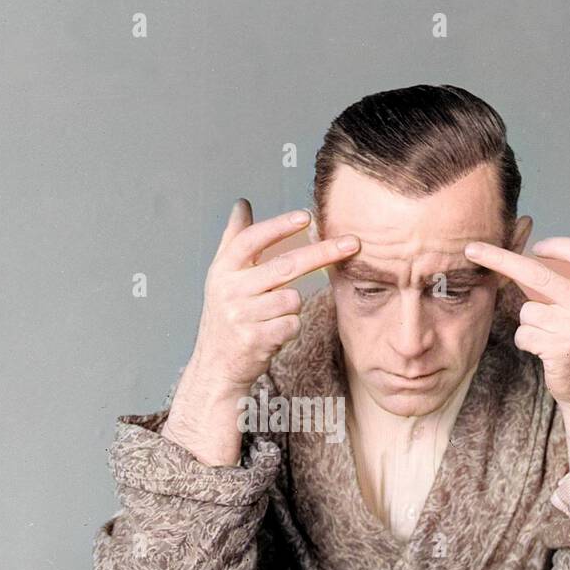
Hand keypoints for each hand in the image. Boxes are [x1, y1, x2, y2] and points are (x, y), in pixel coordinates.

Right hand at [187, 201, 359, 395]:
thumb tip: (242, 204)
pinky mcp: (255, 339)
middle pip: (285, 266)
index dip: (279, 226)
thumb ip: (234, 238)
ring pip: (292, 299)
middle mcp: (229, 290)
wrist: (216, 366)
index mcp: (222, 270)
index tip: (306, 216)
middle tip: (353, 243)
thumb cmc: (227, 315)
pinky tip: (273, 333)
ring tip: (272, 316)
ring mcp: (241, 316)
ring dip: (291, 307)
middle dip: (322, 253)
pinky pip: (292, 324)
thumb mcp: (222, 276)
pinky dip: (289, 328)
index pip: (251, 240)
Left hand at [466, 220, 569, 466]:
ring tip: (549, 335)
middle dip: (501, 260)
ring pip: (528, 310)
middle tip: (472, 250)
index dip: (557, 247)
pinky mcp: (562, 349)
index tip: (534, 247)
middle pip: (539, 274)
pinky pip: (524, 334)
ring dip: (528, 322)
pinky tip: (544, 350)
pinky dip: (526, 341)